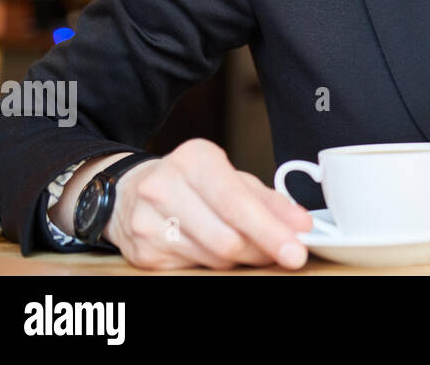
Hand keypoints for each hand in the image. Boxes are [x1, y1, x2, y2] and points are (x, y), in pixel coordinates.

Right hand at [104, 138, 313, 269]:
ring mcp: (147, 223)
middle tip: (285, 254)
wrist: (128, 191)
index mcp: (193, 160)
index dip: (270, 230)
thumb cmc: (190, 181)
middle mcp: (164, 187)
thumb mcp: (231, 178)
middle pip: (226, 238)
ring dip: (241, 259)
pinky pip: (193, 269)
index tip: (296, 248)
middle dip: (262, 250)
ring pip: (212, 258)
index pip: (236, 202)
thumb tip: (301, 225)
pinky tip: (214, 249)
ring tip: (248, 247)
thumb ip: (269, 201)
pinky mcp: (142, 254)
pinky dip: (214, 265)